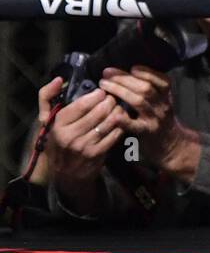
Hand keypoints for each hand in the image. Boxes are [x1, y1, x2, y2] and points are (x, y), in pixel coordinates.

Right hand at [38, 76, 124, 211]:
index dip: (97, 94)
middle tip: (112, 98)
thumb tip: (57, 79)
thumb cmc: (57, 140)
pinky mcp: (96, 155)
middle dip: (110, 101)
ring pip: (109, 122)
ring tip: (118, 107)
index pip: (83, 103)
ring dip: (117, 111)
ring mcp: (84, 147)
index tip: (102, 91)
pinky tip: (120, 121)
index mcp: (59, 124)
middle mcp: (70, 136)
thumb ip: (47, 96)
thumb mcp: (47, 119)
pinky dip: (120, 125)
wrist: (64, 174)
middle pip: (100, 110)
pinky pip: (114, 135)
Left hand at [98, 65, 192, 169]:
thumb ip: (152, 90)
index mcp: (166, 97)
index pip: (161, 80)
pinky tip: (114, 114)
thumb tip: (130, 73)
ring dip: (120, 90)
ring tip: (104, 85)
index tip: (131, 67)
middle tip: (107, 73)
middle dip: (124, 78)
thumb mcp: (163, 103)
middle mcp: (162, 106)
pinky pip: (135, 126)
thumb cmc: (162, 121)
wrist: (171, 147)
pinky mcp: (146, 134)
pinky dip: (124, 119)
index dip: (146, 72)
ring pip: (139, 101)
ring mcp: (155, 120)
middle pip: (145, 88)